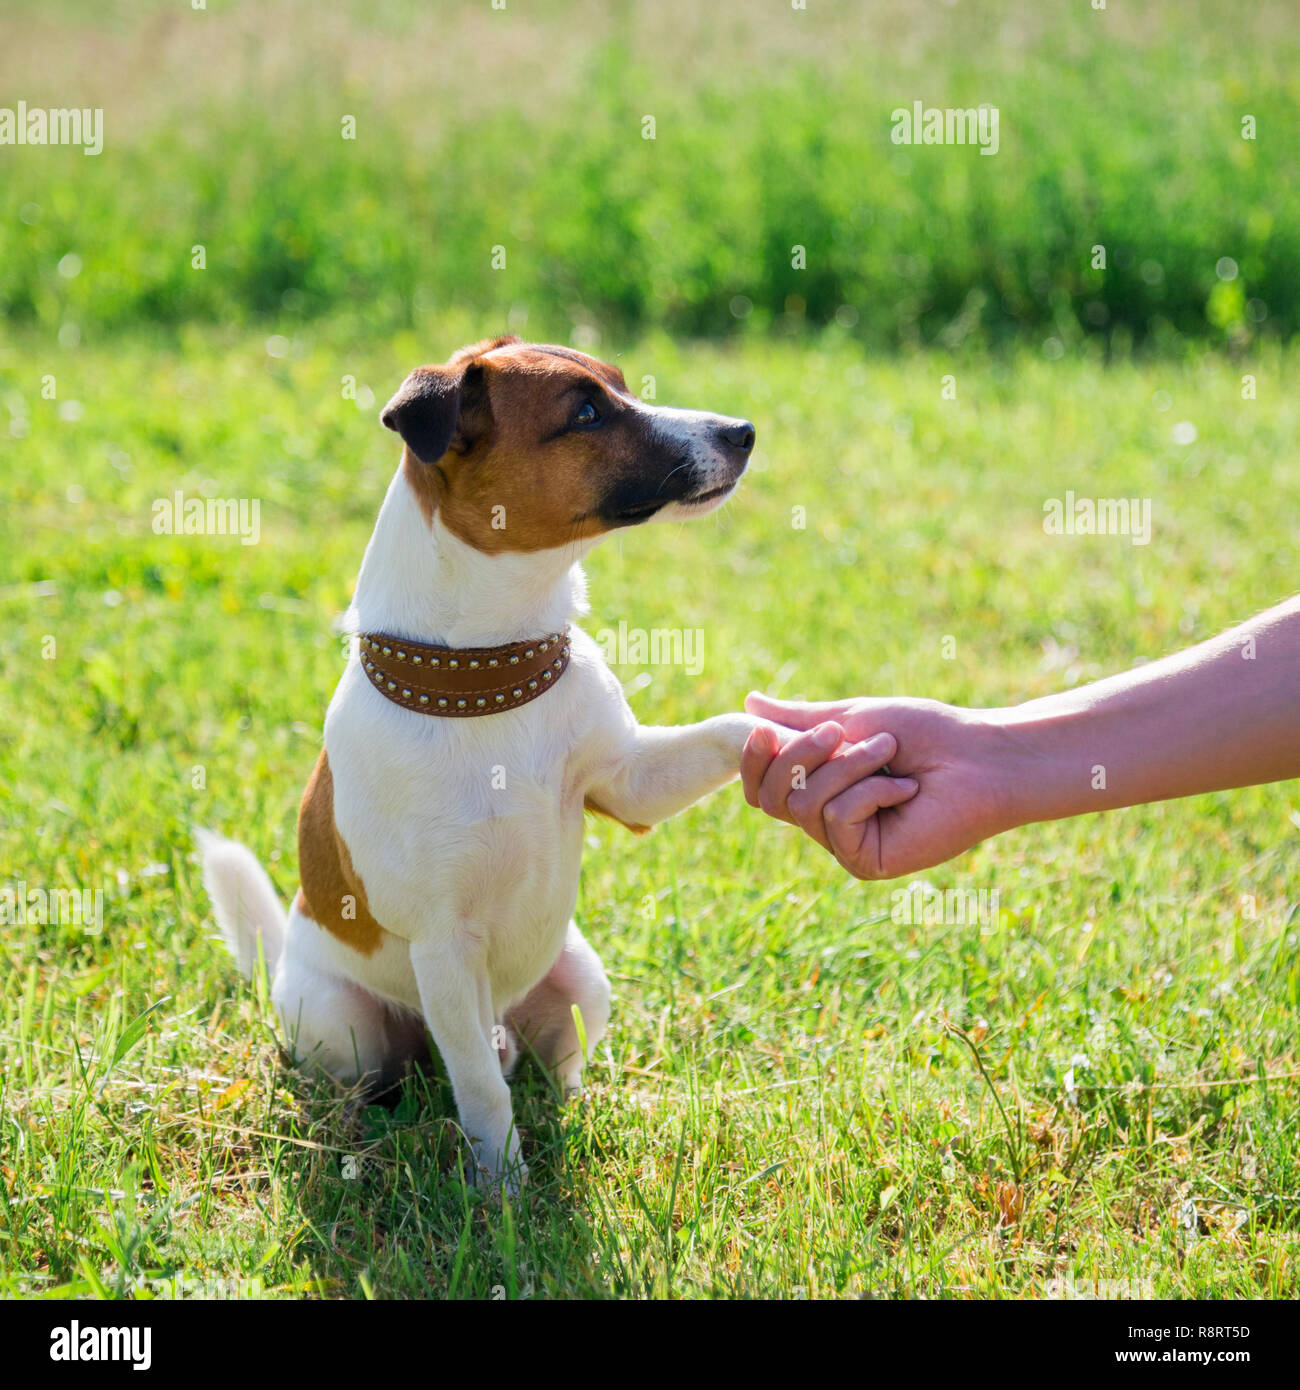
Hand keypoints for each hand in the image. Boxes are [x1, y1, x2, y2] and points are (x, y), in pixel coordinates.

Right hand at [740, 692, 1016, 878]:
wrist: (980, 756)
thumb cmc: (925, 734)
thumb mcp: (852, 716)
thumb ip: (799, 719)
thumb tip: (748, 705)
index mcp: (821, 790)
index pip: (761, 788)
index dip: (751, 762)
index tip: (761, 731)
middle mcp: (827, 822)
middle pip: (772, 796)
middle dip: (802, 754)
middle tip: (844, 731)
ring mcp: (846, 845)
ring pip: (804, 803)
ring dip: (848, 766)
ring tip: (890, 753)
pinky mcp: (867, 862)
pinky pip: (837, 819)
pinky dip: (870, 791)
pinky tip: (907, 790)